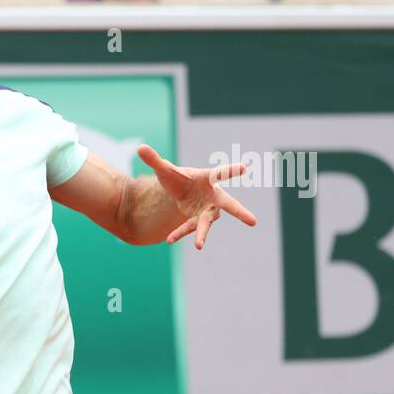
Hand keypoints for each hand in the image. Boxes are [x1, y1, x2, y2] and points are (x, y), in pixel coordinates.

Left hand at [137, 144, 257, 249]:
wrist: (176, 191)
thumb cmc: (176, 177)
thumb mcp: (163, 170)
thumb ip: (154, 160)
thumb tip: (140, 147)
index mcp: (206, 178)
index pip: (220, 173)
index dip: (231, 170)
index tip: (244, 167)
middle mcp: (212, 195)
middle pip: (229, 204)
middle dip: (240, 212)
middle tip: (253, 221)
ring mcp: (206, 209)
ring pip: (207, 222)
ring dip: (202, 233)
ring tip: (199, 245)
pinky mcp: (197, 219)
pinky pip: (190, 227)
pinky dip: (180, 233)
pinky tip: (169, 239)